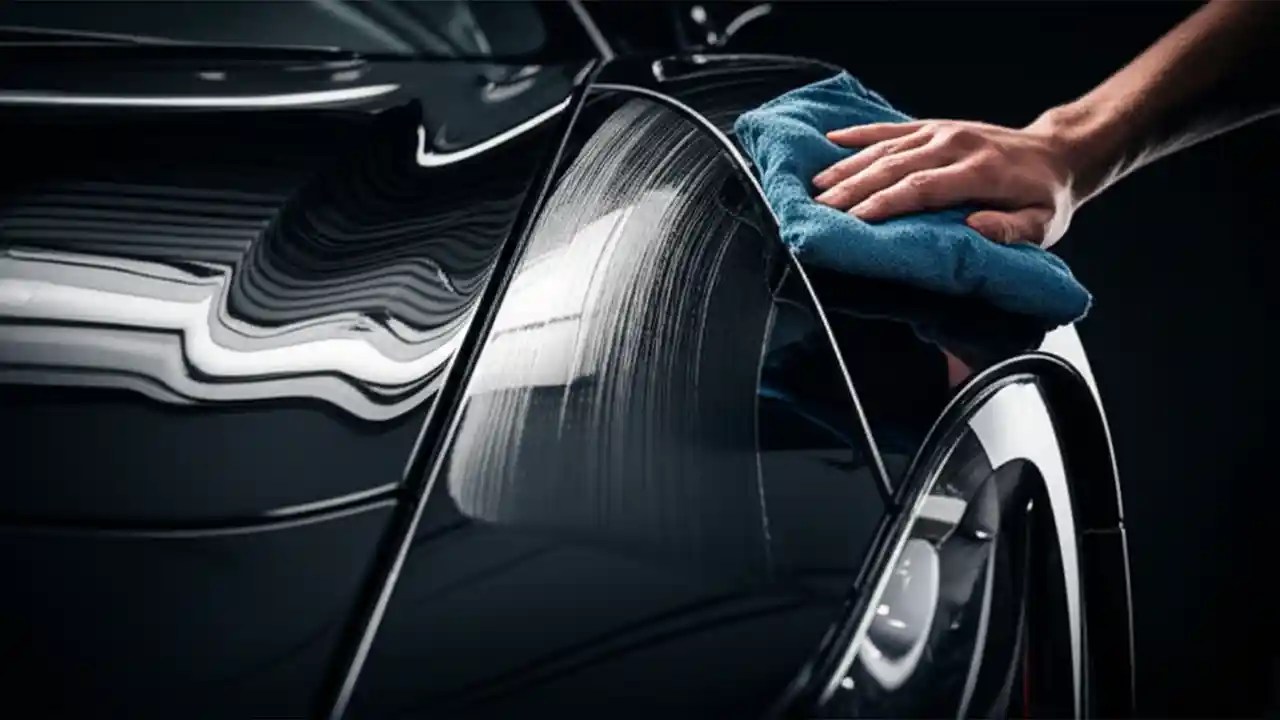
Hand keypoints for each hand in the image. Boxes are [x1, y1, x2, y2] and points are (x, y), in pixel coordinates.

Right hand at [811, 117, 1081, 247]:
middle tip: (821, 207)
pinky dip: (860, 134)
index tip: (853, 219)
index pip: (923, 187)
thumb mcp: (1042, 224)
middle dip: (854, 187)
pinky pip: (892, 128)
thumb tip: (974, 227)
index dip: (886, 202)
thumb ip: (1011, 230)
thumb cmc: (1044, 198)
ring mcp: (943, 131)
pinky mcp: (935, 126)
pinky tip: (831, 140)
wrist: (1056, 154)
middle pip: (895, 166)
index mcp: (980, 171)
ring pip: (887, 147)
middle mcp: (956, 145)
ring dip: (849, 166)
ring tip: (817, 185)